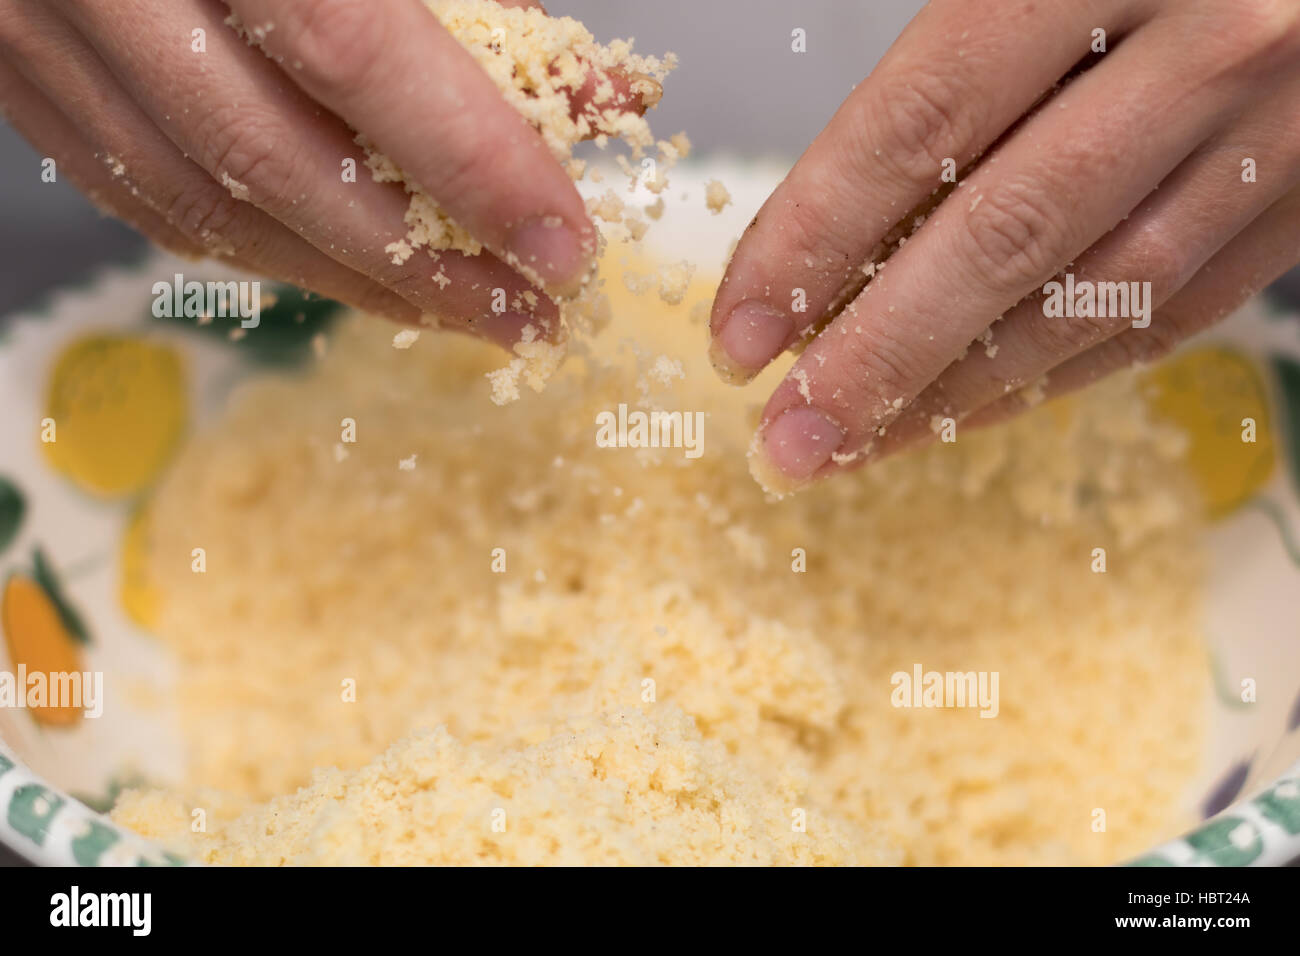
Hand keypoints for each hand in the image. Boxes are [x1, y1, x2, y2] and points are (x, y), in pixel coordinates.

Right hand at [0, 0, 644, 349]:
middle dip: (421, 266)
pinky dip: (264, 248)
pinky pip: (147, 198)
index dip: (468, 162)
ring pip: (206, 206)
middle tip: (527, 314)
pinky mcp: (21, 79)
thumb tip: (599, 97)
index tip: (561, 246)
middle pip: (274, 161)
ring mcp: (35, 32)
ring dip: (351, 281)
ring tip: (460, 311)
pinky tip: (348, 271)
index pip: (351, 50)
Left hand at [710, 0, 1299, 493]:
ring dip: (952, 395)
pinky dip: (1048, 376)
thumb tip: (824, 241)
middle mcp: (1200, 46)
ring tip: (852, 448)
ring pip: (1085, 299)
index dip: (812, 243)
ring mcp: (1270, 132)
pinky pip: (1164, 317)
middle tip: (785, 441)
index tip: (739, 335)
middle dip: (874, 359)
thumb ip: (941, 83)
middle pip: (999, 236)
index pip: (918, 126)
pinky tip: (960, 413)